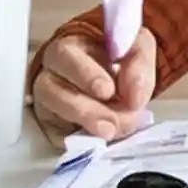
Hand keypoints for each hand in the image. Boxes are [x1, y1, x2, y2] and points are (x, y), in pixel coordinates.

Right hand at [30, 27, 156, 148]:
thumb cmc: (119, 57)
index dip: (85, 74)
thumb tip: (134, 96)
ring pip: (52, 115)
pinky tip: (98, 139)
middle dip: (84, 109)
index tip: (107, 90)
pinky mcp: (51, 126)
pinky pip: (56, 136)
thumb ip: (139, 63)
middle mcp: (51, 75)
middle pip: (51, 90)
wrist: (118, 77)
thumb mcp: (137, 47)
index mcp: (68, 49)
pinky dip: (78, 140)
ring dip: (84, 126)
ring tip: (110, 131)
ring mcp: (48, 103)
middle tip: (110, 123)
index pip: (65, 57)